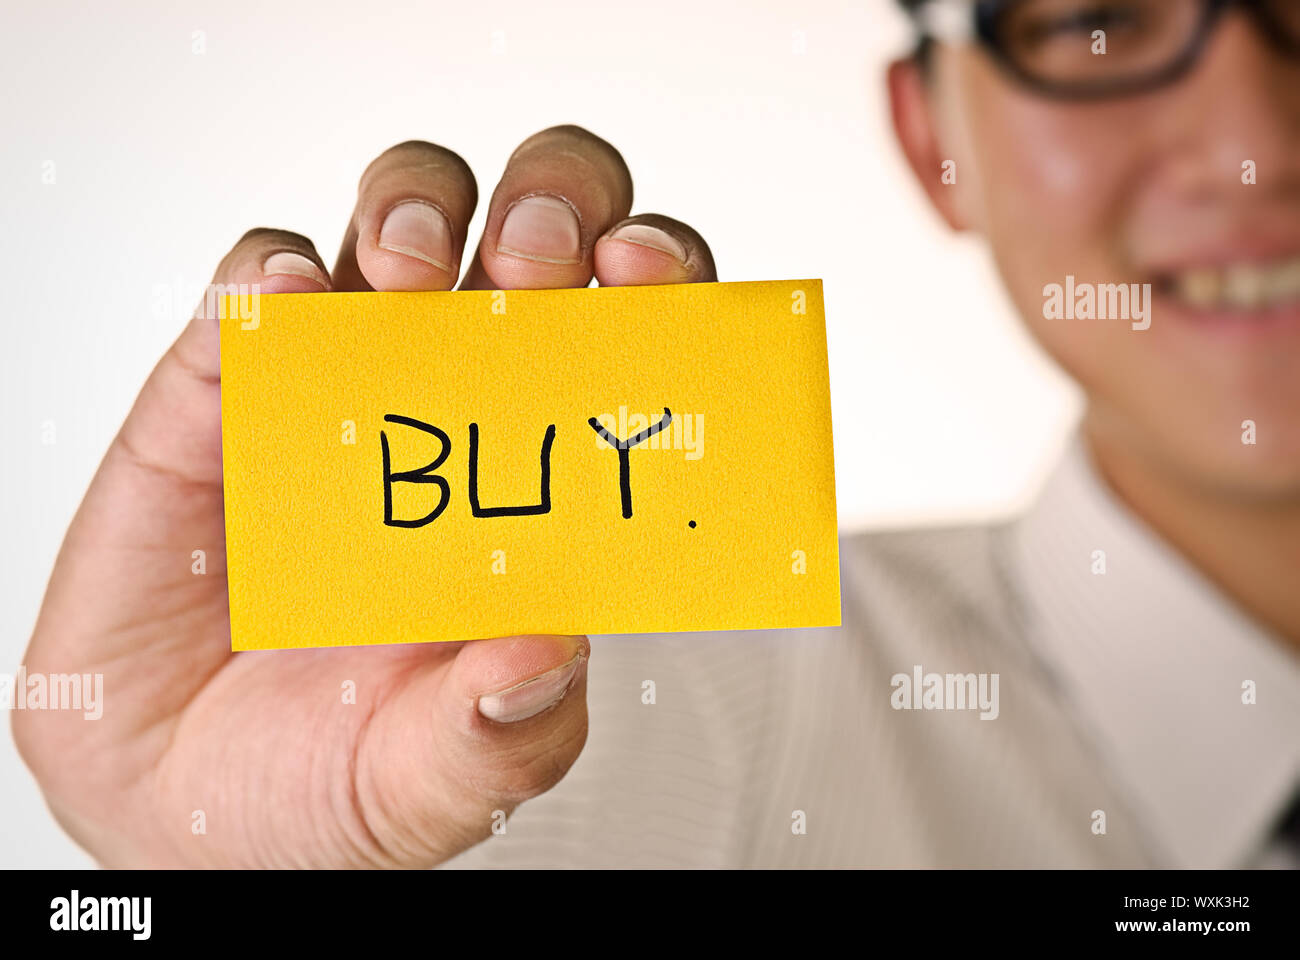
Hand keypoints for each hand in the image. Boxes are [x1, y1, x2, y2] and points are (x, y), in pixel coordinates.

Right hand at [13, 126, 716, 866]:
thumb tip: (549, 656)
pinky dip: (273, 271)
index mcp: (550, 481)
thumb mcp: (436, 785)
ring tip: (407, 265)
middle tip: (537, 257)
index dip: (664, 284)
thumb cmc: (332, 777)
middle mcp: (464, 405)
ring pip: (405, 218)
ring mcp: (346, 382)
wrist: (175, 797)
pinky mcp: (224, 386)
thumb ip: (503, 739)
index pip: (641, 339)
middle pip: (541, 235)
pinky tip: (291, 303)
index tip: (652, 277)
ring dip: (420, 204)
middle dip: (556, 204)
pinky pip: (255, 286)